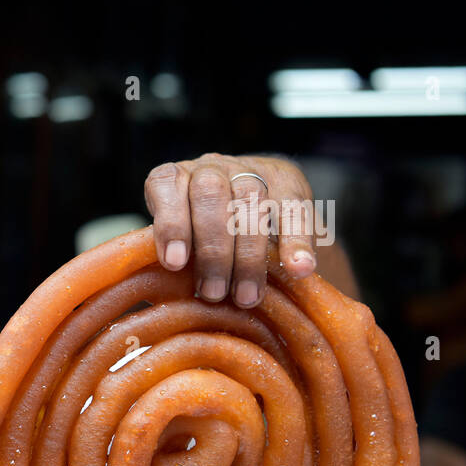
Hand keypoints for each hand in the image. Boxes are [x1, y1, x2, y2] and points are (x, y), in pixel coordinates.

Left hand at [144, 153, 318, 307]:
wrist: (252, 200)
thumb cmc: (199, 234)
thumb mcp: (178, 240)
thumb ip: (173, 256)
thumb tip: (168, 295)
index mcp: (174, 178)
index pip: (166, 186)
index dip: (170, 224)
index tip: (175, 264)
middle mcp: (209, 168)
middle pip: (211, 195)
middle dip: (213, 250)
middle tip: (213, 293)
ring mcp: (249, 172)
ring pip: (251, 202)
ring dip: (249, 256)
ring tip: (246, 296)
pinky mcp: (289, 183)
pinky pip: (294, 210)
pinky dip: (297, 241)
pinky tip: (299, 268)